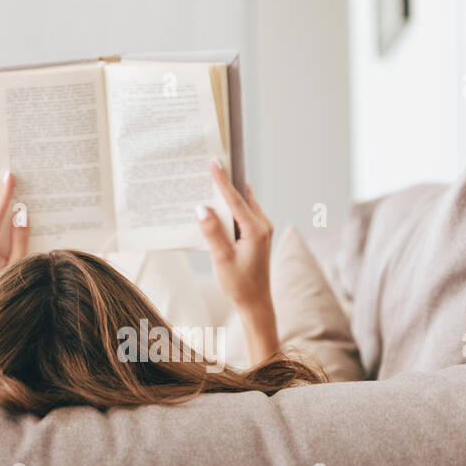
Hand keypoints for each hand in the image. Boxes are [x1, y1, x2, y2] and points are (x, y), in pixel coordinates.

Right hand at [196, 161, 279, 364]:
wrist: (256, 303)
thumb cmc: (239, 285)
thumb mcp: (222, 259)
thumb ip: (212, 232)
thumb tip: (202, 208)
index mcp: (256, 229)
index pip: (236, 199)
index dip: (222, 180)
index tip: (214, 162)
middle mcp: (262, 226)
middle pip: (242, 197)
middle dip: (225, 182)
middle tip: (210, 166)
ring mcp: (261, 230)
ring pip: (242, 205)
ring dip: (227, 196)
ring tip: (209, 183)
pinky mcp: (257, 236)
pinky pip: (242, 215)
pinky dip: (230, 209)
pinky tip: (215, 208)